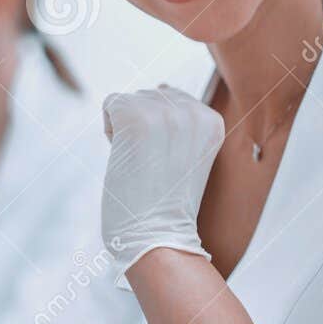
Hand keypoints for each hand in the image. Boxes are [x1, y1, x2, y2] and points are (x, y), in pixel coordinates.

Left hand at [100, 85, 223, 287]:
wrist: (157, 237)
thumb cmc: (166, 204)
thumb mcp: (188, 155)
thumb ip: (181, 121)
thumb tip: (161, 87)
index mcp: (212, 119)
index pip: (172, 101)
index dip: (160, 133)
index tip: (166, 163)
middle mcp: (193, 110)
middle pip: (149, 98)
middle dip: (142, 128)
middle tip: (152, 166)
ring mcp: (165, 111)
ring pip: (130, 100)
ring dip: (125, 131)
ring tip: (141, 164)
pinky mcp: (135, 115)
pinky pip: (111, 102)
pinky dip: (110, 130)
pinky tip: (125, 157)